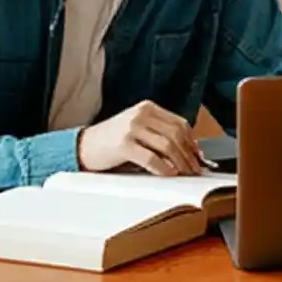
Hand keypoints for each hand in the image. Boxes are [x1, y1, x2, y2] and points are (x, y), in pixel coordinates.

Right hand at [77, 101, 201, 175]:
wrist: (83, 145)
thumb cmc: (113, 140)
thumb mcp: (139, 130)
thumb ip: (161, 134)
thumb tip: (190, 151)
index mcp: (148, 108)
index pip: (180, 123)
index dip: (192, 141)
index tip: (198, 156)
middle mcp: (141, 114)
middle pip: (176, 134)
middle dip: (189, 154)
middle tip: (195, 168)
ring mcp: (132, 128)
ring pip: (167, 145)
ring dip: (180, 162)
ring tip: (185, 173)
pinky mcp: (123, 144)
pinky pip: (151, 158)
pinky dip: (163, 167)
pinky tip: (168, 174)